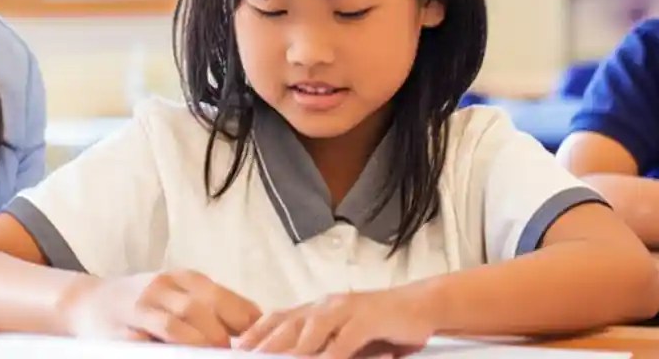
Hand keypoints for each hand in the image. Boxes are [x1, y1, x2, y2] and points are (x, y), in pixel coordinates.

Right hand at [62, 269, 261, 346]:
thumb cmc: (141, 302)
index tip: (259, 339)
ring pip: (175, 326)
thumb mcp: (175, 293)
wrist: (86, 302)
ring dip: (199, 344)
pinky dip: (168, 352)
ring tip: (214, 358)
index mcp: (181, 277)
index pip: (219, 295)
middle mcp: (160, 287)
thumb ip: (209, 305)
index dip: (243, 318)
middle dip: (221, 335)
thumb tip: (256, 323)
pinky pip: (147, 343)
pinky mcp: (121, 330)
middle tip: (237, 356)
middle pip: (199, 309)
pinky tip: (178, 357)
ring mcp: (139, 307)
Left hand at [237, 289, 434, 357]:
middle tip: (248, 358)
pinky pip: (345, 338)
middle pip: (288, 324)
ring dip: (293, 348)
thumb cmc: (381, 326)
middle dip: (266, 343)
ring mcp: (347, 309)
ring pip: (312, 328)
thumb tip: (298, 355)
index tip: (236, 348)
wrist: (421, 306)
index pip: (278, 318)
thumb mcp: (345, 336)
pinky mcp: (368, 318)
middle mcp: (326, 305)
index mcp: (317, 308)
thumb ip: (321, 345)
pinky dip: (333, 353)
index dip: (256, 333)